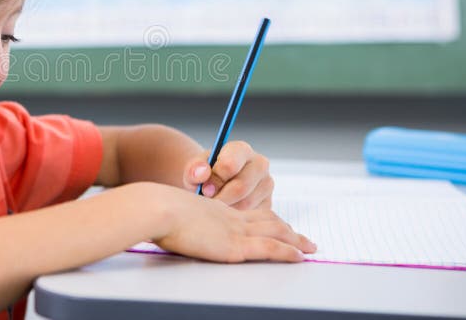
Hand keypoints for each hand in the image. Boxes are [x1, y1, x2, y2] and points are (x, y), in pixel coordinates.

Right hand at [151, 184, 315, 262]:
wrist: (158, 208)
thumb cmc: (156, 211)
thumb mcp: (170, 215)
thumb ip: (177, 220)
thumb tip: (163, 225)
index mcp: (216, 212)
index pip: (249, 215)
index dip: (268, 220)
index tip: (280, 225)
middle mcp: (230, 218)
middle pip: (268, 222)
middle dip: (288, 230)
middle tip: (303, 239)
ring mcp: (235, 230)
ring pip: (275, 232)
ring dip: (295, 241)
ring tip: (309, 248)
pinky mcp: (235, 245)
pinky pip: (270, 248)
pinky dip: (288, 252)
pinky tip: (299, 256)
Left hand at [183, 141, 272, 209]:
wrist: (214, 184)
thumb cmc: (205, 174)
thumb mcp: (195, 169)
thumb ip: (195, 169)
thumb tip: (201, 174)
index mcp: (242, 150)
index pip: (231, 164)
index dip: (215, 179)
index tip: (204, 188)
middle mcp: (259, 164)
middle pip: (241, 187)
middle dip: (221, 198)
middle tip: (208, 203)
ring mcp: (267, 184)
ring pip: (247, 204)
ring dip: (228, 209)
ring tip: (215, 207)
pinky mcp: (269, 203)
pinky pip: (253, 216)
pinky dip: (237, 217)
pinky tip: (226, 213)